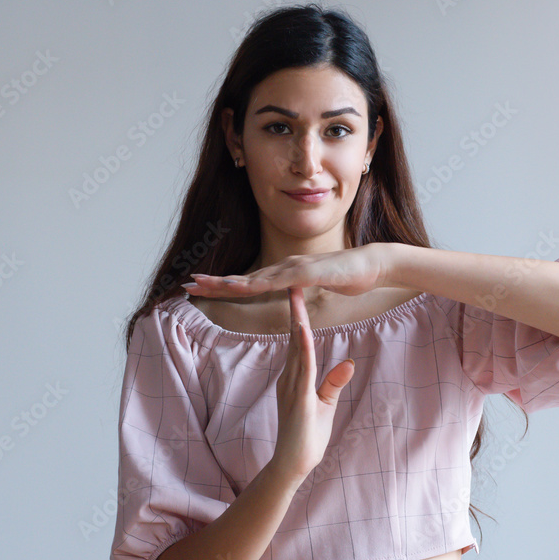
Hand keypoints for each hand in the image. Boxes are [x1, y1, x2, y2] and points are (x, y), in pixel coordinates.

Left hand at [182, 243, 395, 297]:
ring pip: (253, 278)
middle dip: (214, 281)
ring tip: (203, 284)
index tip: (201, 287)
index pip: (249, 281)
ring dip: (227, 282)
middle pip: (243, 277)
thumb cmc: (347, 276)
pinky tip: (240, 286)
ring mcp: (293, 268)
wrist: (371, 266)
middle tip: (186, 284)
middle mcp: (284, 267)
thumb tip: (292, 293)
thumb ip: (301, 290)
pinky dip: (256, 284)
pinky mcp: (305, 273)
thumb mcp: (317, 287)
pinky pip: (276, 281)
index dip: (223, 284)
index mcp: (285, 272)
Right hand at [270, 286, 355, 479]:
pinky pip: (302, 371)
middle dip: (294, 310)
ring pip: (295, 349)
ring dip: (297, 322)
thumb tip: (347, 363)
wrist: (293, 465)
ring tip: (297, 297)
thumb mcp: (326, 404)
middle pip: (293, 338)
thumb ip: (333, 383)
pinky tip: (305, 332)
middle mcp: (289, 378)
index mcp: (294, 378)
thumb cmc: (307, 436)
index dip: (299, 316)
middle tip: (294, 280)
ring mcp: (292, 389)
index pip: (297, 341)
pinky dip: (304, 350)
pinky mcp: (299, 401)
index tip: (301, 293)